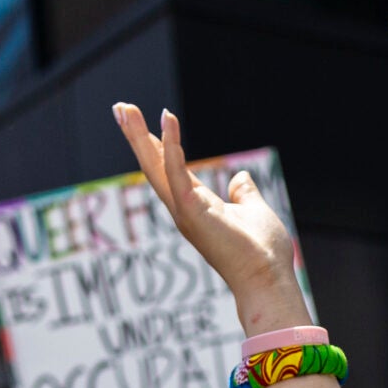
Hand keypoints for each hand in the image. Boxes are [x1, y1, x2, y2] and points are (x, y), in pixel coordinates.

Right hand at [111, 105, 308, 335]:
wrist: (268, 280)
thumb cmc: (262, 253)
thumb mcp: (253, 210)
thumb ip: (243, 193)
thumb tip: (240, 177)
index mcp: (196, 206)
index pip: (170, 169)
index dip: (156, 144)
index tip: (140, 122)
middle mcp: (184, 208)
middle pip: (153, 165)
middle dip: (136, 136)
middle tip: (119, 107)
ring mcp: (185, 211)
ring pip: (155, 167)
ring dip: (139, 136)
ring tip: (124, 108)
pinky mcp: (193, 211)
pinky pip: (178, 172)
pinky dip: (171, 146)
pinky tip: (167, 119)